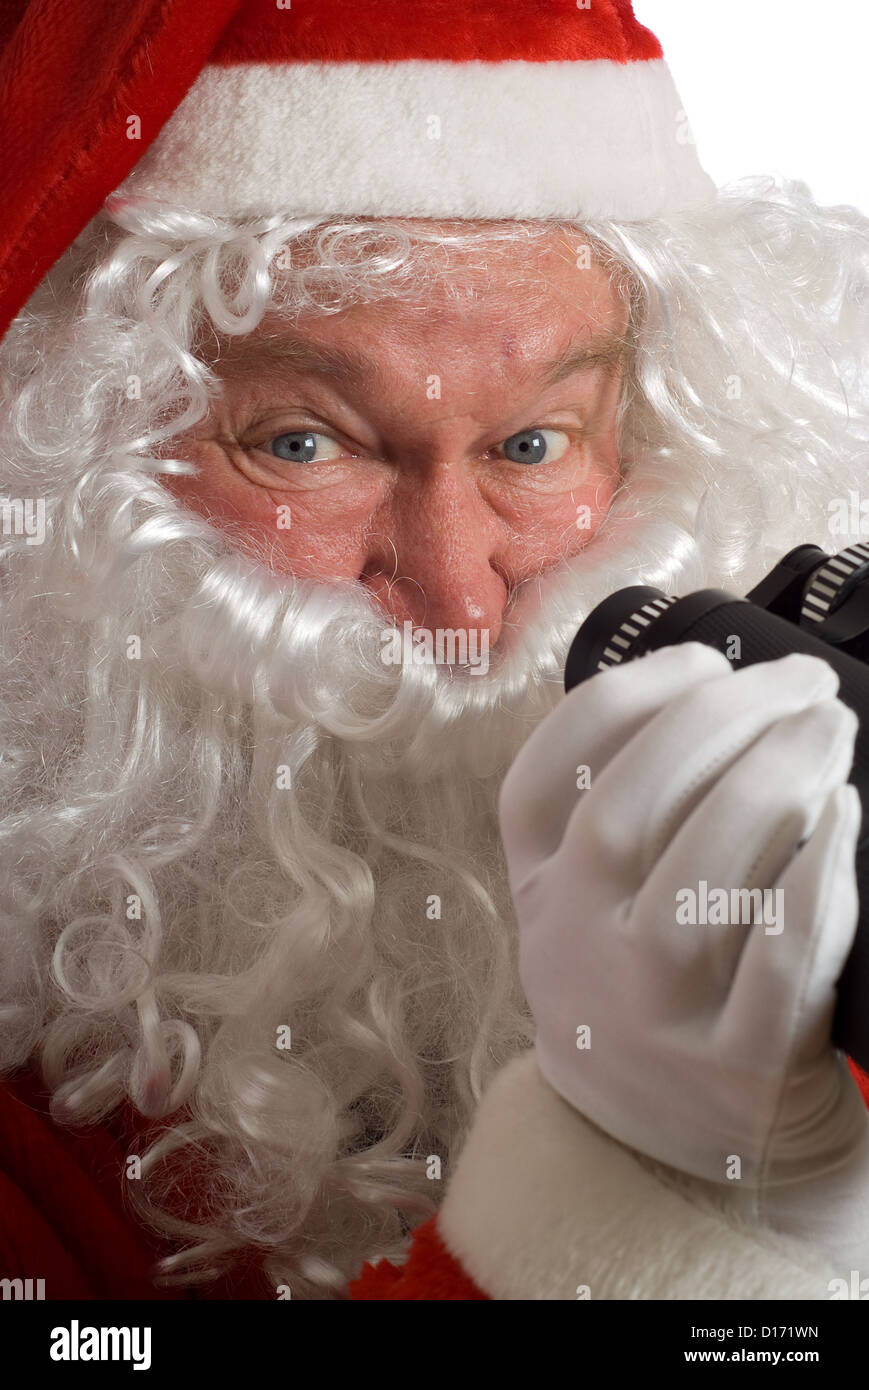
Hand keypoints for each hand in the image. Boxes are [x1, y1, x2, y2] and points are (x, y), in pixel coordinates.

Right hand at [499, 642, 868, 1271]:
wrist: (668, 1159)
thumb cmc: (648, 996)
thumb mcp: (589, 916)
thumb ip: (610, 822)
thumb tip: (719, 698)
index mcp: (541, 896)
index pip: (539, 784)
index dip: (616, 704)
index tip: (698, 657)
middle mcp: (575, 948)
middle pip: (624, 810)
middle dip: (717, 721)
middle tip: (798, 680)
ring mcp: (649, 1012)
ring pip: (700, 877)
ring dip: (772, 782)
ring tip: (829, 729)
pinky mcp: (734, 1067)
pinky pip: (778, 962)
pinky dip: (813, 881)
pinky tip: (844, 822)